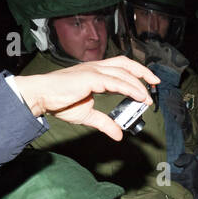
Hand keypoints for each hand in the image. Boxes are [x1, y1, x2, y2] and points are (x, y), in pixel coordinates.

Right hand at [15, 56, 158, 139]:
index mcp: (95, 72)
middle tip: (156, 82)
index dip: (136, 72)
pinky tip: (139, 96)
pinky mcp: (90, 78)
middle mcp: (96, 68)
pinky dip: (129, 88)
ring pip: (122, 72)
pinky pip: (115, 81)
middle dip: (143, 72)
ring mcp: (93, 71)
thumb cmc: (59, 102)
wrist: (41, 97)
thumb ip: (104, 123)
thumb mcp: (87, 115)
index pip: (120, 67)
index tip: (149, 83)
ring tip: (147, 96)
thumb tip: (118, 135)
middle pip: (125, 63)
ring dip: (138, 84)